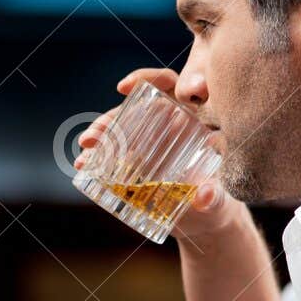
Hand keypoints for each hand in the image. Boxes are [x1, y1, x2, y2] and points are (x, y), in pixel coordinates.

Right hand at [76, 68, 247, 253]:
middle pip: (133, 111)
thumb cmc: (215, 201)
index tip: (124, 87)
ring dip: (99, 137)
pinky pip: (111, 153)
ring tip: (85, 153)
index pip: (169, 85)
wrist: (202, 221)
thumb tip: (204, 196)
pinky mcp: (133, 163)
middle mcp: (164, 125)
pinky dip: (95, 158)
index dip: (148, 79)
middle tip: (95, 136)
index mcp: (190, 119)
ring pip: (118, 130)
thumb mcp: (217, 199)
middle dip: (110, 120)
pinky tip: (83, 165)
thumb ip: (214, 196)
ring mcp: (146, 144)